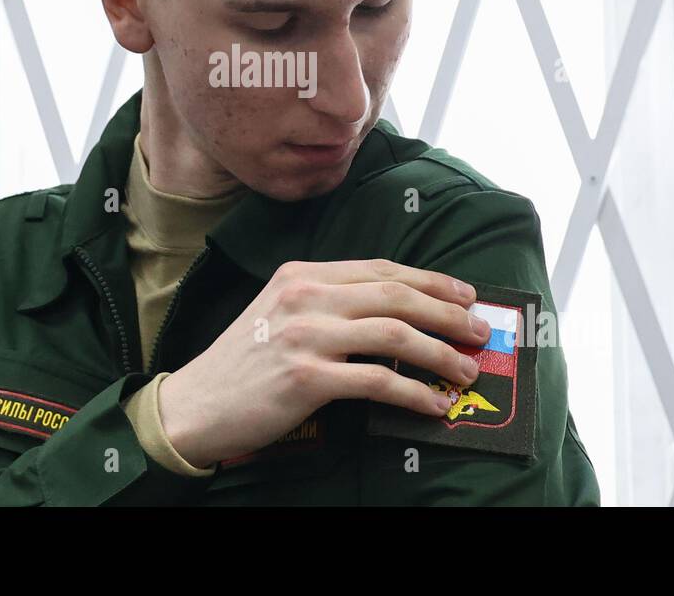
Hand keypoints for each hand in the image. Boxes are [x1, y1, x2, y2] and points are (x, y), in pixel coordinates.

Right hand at [157, 258, 490, 467]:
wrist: (195, 405)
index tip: (465, 294)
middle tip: (478, 331)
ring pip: (395, 333)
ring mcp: (305, 335)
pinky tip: (433, 404)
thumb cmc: (244, 362)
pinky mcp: (306, 378)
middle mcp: (306, 296)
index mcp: (302, 274)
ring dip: (440, 354)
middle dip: (448, 313)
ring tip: (465, 371)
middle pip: (396, 295)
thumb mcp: (280, 312)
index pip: (380, 268)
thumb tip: (394, 312)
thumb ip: (327, 302)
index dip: (430, 280)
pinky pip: (378, 381)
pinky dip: (414, 393)